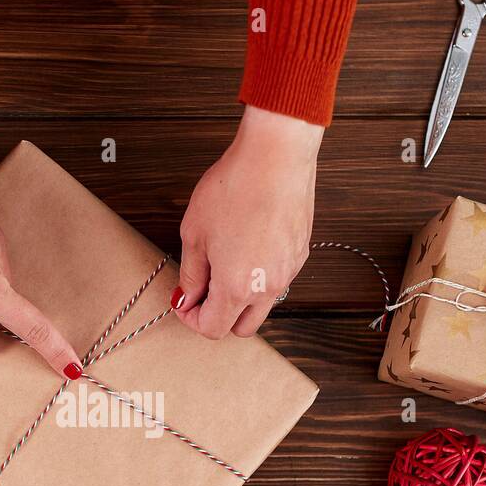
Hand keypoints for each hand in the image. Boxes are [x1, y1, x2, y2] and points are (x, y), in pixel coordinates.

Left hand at [174, 106, 324, 338]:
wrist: (276, 157)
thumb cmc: (235, 188)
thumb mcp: (195, 233)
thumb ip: (191, 274)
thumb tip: (187, 297)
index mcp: (236, 288)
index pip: (213, 329)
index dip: (192, 319)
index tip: (184, 302)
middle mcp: (267, 288)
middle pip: (242, 327)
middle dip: (219, 317)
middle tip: (203, 290)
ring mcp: (288, 272)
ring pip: (262, 305)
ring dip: (240, 298)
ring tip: (224, 263)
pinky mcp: (300, 255)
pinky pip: (277, 280)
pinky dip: (259, 277)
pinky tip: (247, 247)